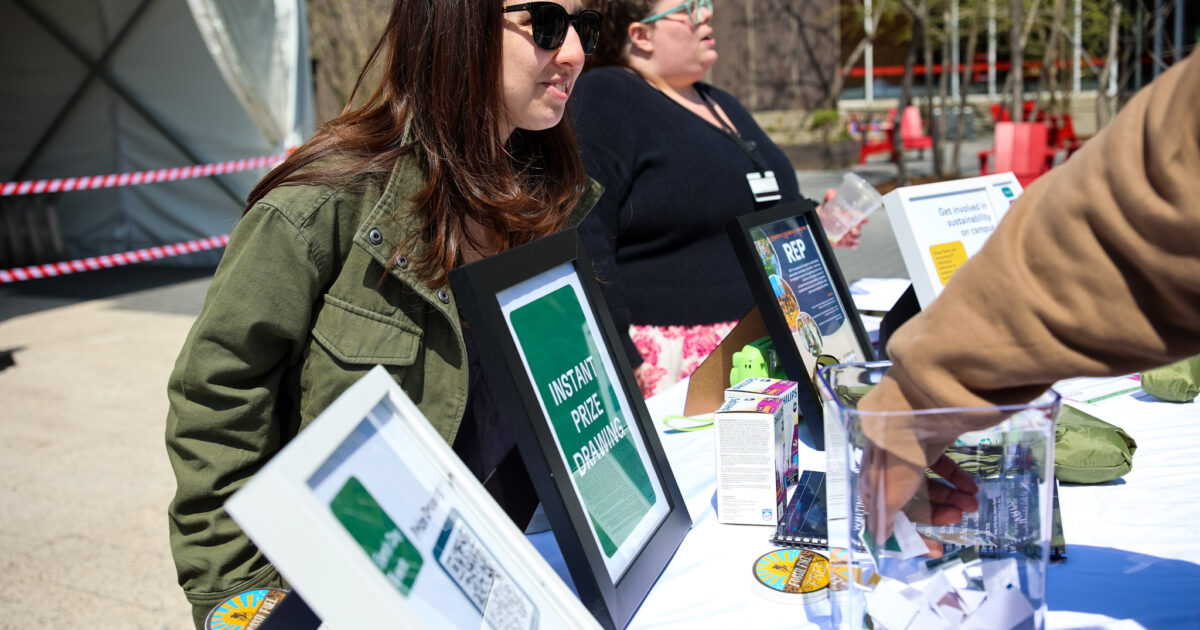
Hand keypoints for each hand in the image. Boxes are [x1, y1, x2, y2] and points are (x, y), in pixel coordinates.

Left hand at [818, 188, 865, 249]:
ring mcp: (847, 234)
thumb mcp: (825, 206)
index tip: (863, 219)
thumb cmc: (823, 214)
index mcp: (849, 216)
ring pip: (857, 237)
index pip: (860, 217)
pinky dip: (853, 246)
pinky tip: (852, 245)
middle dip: (858, 230)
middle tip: (853, 230)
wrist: (816, 225)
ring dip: (855, 238)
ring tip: (849, 236)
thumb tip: (830, 192)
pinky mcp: (842, 242)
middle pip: (859, 228)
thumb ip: (828, 199)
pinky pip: (851, 245)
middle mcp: (849, 225)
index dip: (864, 218)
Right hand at [858, 446, 978, 553]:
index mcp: (873, 487)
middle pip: (914, 502)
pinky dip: (956, 478)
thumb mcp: (888, 496)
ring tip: (973, 504)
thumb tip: (879, 539)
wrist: (913, 414)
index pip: (891, 518)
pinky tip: (971, 487)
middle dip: (938, 514)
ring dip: (952, 498)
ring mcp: (909, 457)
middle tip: (959, 518)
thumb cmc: (897, 461)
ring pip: (931, 485)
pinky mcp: (927, 444)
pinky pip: (942, 467)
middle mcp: (889, 473)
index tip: (937, 549)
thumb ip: (885, 520)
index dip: (913, 536)